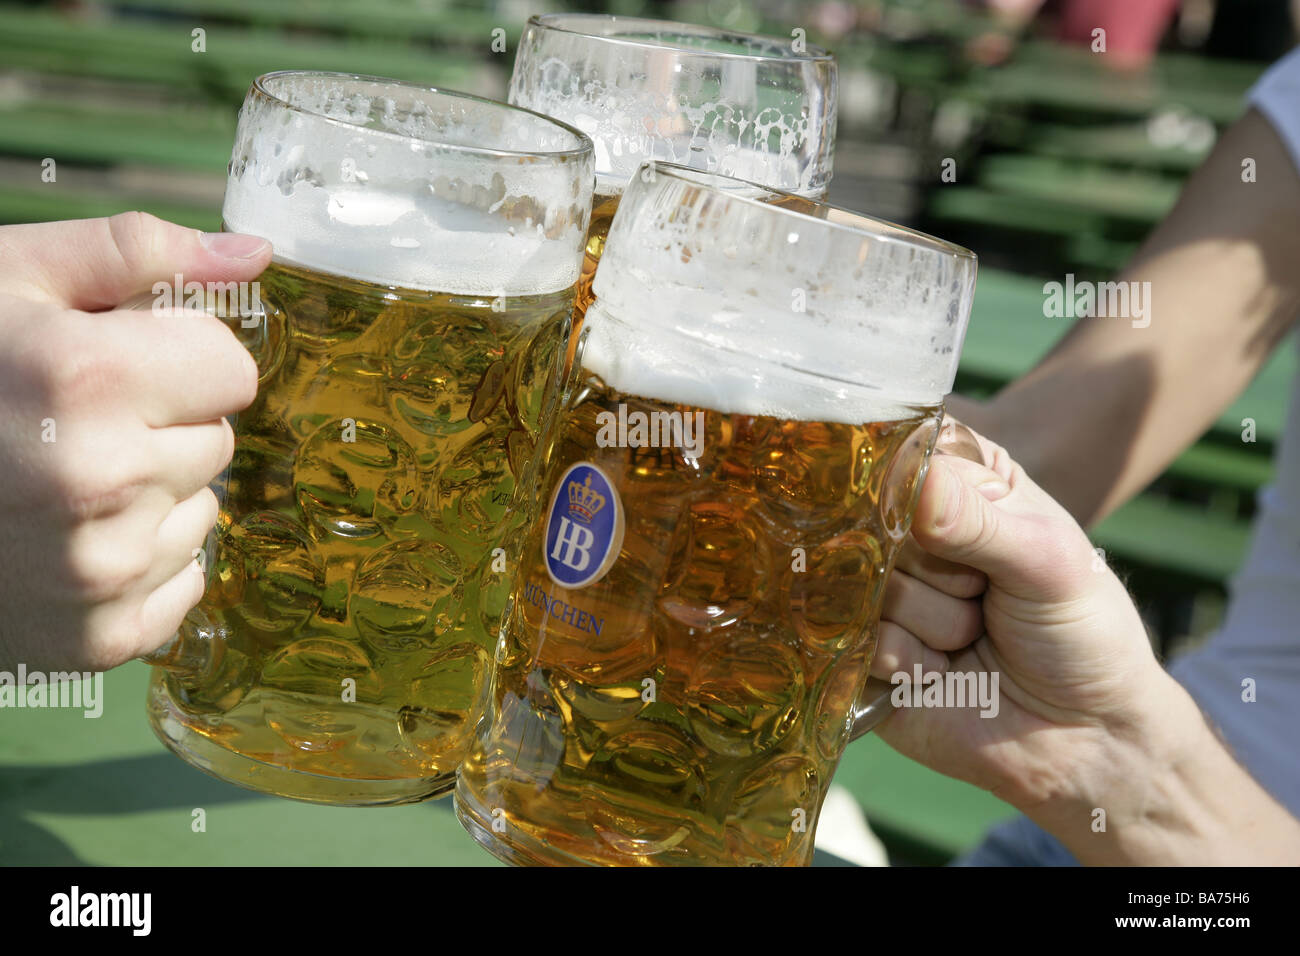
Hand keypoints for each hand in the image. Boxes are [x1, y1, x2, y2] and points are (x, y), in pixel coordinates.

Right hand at [0, 212, 268, 671]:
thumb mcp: (11, 278)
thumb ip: (137, 252)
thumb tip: (255, 254)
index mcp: (88, 379)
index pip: (233, 369)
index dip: (180, 356)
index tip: (123, 360)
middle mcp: (104, 481)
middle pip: (218, 438)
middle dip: (163, 420)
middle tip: (72, 423)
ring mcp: (102, 571)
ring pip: (202, 508)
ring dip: (153, 491)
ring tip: (57, 480)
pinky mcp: (100, 638)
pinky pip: (184, 579)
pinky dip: (141, 560)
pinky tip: (63, 538)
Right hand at [874, 425, 1299, 862]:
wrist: (1083, 740)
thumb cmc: (1081, 633)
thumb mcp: (1048, 562)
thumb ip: (980, 521)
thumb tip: (914, 481)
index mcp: (958, 484)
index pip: (899, 454)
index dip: (915, 491)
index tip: (948, 526)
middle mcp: (907, 531)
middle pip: (870, 523)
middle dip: (937, 572)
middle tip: (984, 595)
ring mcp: (879, 592)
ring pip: (861, 585)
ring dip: (930, 624)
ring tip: (970, 640)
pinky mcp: (859, 650)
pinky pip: (850, 641)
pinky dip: (906, 663)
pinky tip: (940, 673)